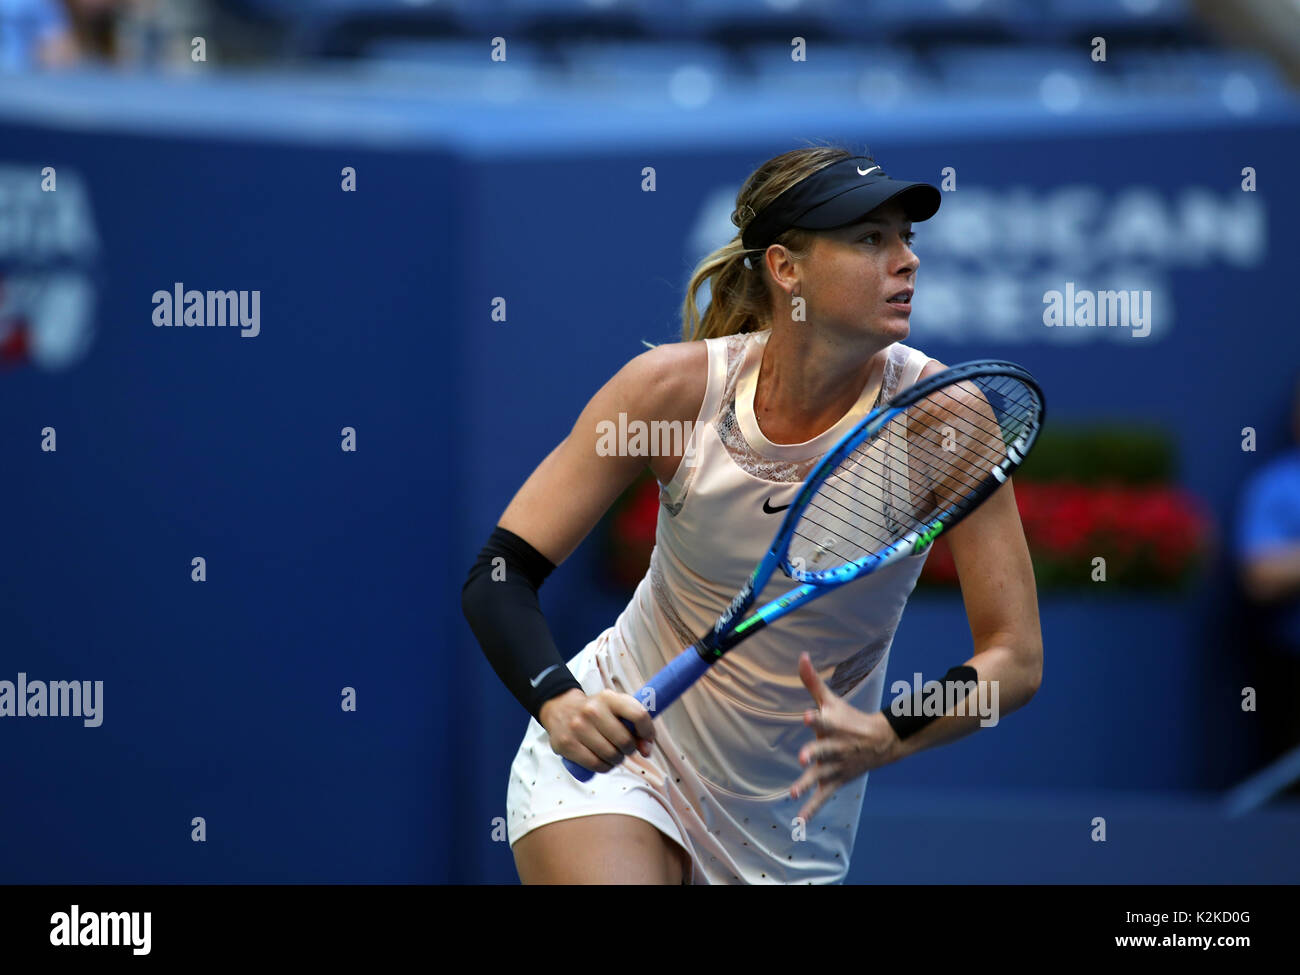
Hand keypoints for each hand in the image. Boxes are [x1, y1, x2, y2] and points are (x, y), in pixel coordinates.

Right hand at [539, 688, 653, 773]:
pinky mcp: (567, 744)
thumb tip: (646, 750)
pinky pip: (596, 765)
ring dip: (617, 760)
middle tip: (624, 748)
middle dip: (630, 749)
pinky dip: (605, 767)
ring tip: (614, 755)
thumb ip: (635, 724)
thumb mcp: (615, 707)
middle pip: (626, 741)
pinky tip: (604, 762)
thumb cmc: (595, 712)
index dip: (648, 732)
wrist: (560, 709)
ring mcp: (578, 727)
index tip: (647, 739)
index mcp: (608, 698)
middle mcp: (592, 710)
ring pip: (612, 755)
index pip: (638, 715)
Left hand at [789, 652, 898, 821]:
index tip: (807, 716)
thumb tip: (801, 655)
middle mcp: (835, 746)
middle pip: (823, 749)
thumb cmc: (849, 718)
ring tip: (792, 792)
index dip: (816, 717)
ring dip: (807, 783)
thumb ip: (812, 681)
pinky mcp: (835, 781)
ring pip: (821, 775)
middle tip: (802, 757)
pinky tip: (799, 821)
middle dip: (814, 753)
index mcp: (834, 724)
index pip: (824, 719)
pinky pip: (822, 797)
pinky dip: (811, 809)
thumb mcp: (832, 699)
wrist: (882, 742)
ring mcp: (836, 766)